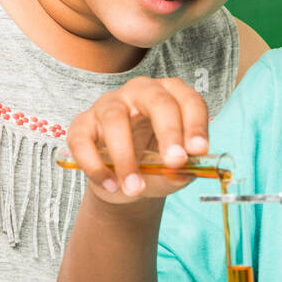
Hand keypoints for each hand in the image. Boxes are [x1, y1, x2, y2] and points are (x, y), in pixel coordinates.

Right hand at [65, 77, 209, 203]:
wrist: (124, 182)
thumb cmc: (154, 164)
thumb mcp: (172, 171)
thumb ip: (180, 171)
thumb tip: (182, 171)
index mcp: (170, 96)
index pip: (188, 101)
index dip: (195, 124)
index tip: (198, 150)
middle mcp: (140, 93)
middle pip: (156, 100)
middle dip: (168, 131)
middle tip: (175, 161)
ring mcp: (108, 105)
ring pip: (114, 119)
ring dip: (125, 157)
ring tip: (135, 188)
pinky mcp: (82, 124)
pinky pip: (83, 140)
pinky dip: (95, 166)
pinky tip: (111, 185)